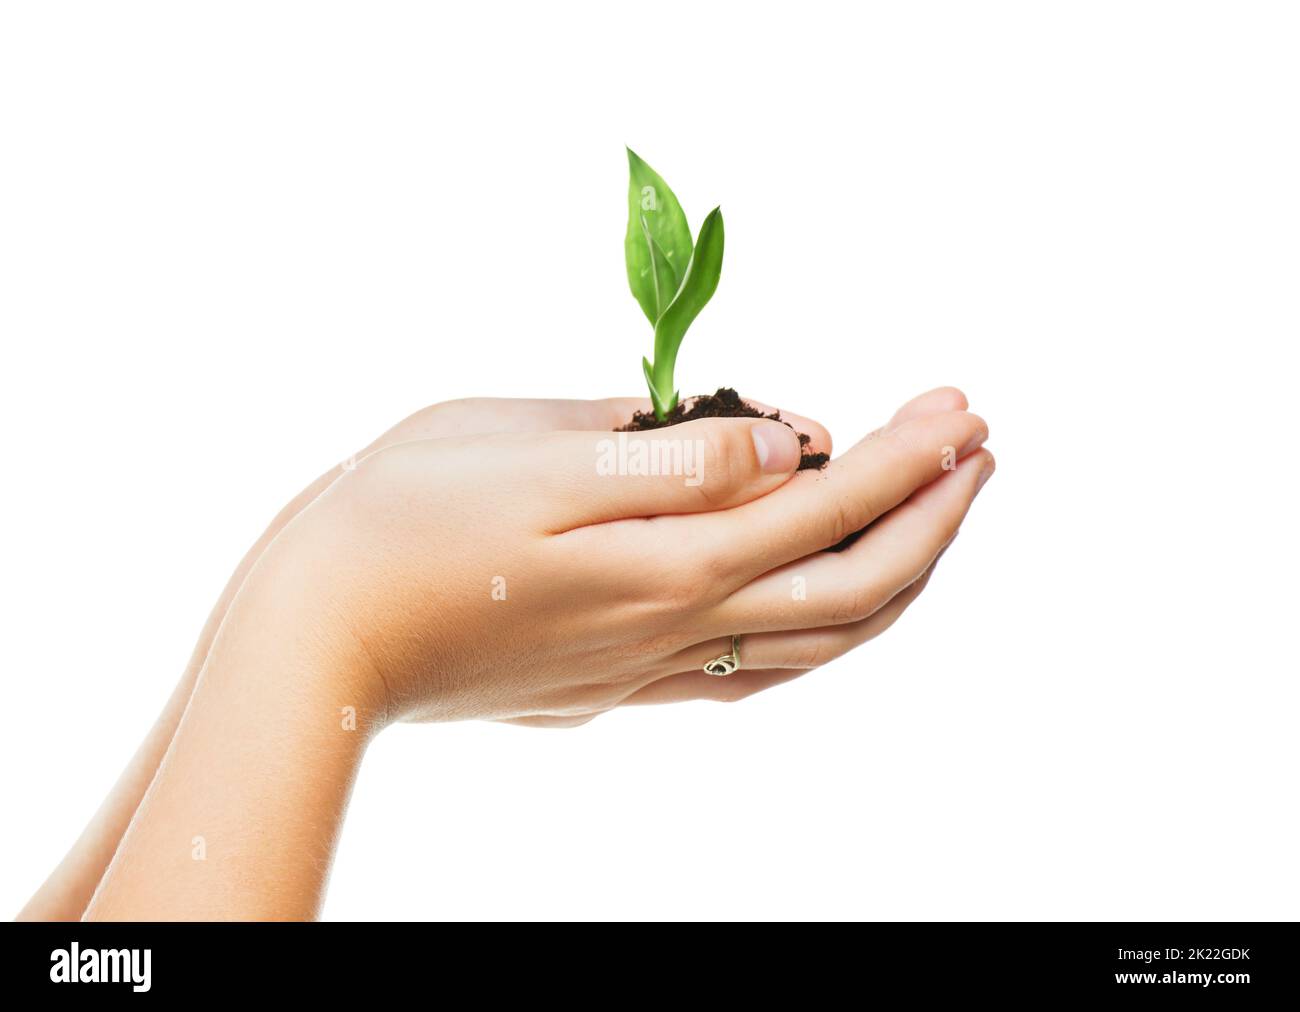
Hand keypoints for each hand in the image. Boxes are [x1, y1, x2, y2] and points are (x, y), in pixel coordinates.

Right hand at [240, 390, 990, 725]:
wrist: (317, 645)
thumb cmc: (399, 525)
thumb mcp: (526, 451)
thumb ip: (669, 456)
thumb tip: (783, 442)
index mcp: (663, 560)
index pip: (825, 502)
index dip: (905, 454)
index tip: (959, 406)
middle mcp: (675, 626)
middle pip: (851, 585)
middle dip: (930, 514)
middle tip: (975, 447)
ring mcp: (651, 668)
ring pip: (816, 640)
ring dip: (896, 578)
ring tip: (934, 520)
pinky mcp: (618, 685)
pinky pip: (758, 670)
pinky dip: (819, 633)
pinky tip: (827, 605)